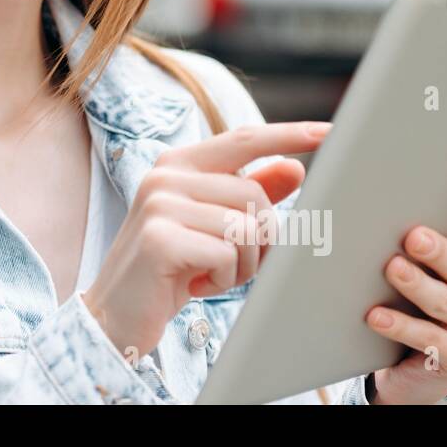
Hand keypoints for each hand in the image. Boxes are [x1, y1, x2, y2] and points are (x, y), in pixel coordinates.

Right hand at [81, 121, 329, 360]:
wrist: (116, 315)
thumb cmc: (170, 269)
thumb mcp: (212, 228)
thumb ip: (248, 195)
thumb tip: (295, 167)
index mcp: (178, 164)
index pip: (243, 139)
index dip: (287, 134)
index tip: (330, 131)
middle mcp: (165, 176)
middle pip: (254, 194)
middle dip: (261, 239)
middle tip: (236, 266)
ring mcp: (159, 205)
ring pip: (245, 226)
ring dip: (244, 264)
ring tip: (214, 275)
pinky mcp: (160, 239)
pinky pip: (227, 254)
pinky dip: (225, 279)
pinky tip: (197, 285)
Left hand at [365, 160, 446, 403]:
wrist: (428, 366)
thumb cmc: (428, 299)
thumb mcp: (440, 269)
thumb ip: (434, 237)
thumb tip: (395, 191)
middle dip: (440, 252)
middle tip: (413, 236)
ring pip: (446, 304)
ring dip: (417, 286)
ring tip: (392, 269)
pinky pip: (429, 339)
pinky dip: (400, 325)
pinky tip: (375, 315)